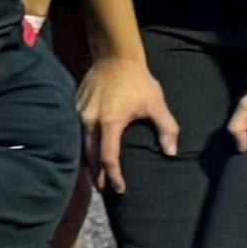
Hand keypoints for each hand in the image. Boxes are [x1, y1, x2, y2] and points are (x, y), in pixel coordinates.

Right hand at [79, 52, 177, 193]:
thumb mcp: (156, 104)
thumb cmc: (138, 81)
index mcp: (110, 123)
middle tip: (103, 189)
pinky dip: (83, 147)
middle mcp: (90, 121)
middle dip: (97, 175)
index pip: (108, 158)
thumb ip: (167, 128)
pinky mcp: (75, 108)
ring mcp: (79, 114)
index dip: (113, 176)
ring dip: (88, 162)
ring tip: (95, 175)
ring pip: (81, 146)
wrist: (114, 57)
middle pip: (90, 156)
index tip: (119, 189)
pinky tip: (88, 152)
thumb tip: (171, 153)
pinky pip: (77, 134)